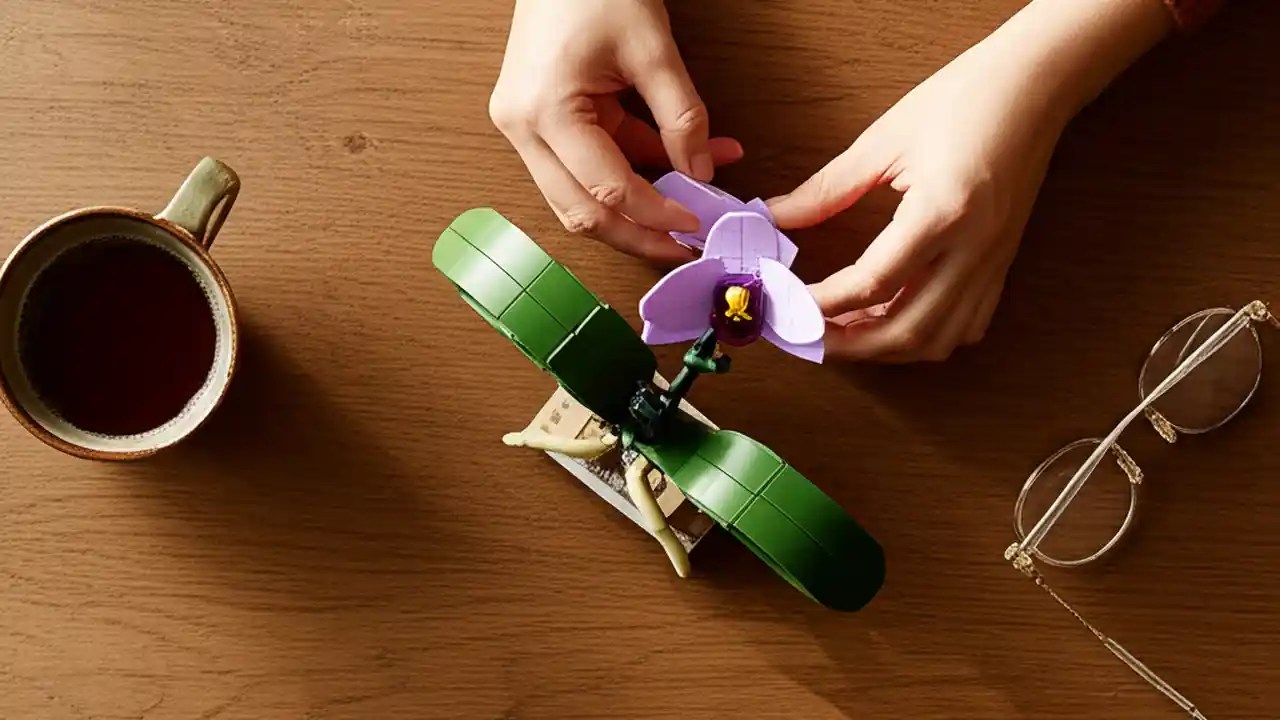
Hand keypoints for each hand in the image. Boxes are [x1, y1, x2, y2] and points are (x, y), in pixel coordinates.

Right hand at [489, 0, 743, 263]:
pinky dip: (628, 176)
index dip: (655, 214)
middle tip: (684, 248)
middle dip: (636, 236)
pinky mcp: (537, 124)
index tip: (696, 224)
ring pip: (577, 200)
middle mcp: (522, 128)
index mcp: (544, 111)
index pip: (606, 190)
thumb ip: (682, 118)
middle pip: (580, 212)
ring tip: (683, 219)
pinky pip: (585, 167)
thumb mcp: (653, 49)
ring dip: (632, 213)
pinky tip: (676, 169)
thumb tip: (704, 172)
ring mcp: (523, 128)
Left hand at [767, 0, 1172, 361]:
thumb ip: (826, 189)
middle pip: (908, 330)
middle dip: (850, 346)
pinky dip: (926, 337)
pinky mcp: (1002, 263)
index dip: (822, 303)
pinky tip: (893, 317)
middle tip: (806, 335)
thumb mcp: (884, 139)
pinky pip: (967, 325)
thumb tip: (777, 216)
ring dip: (887, 348)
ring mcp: (993, 262)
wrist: (1036, 84)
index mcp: (942, 212)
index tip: (787, 303)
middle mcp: (973, 248)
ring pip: (940, 340)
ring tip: (844, 330)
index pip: (872, 284)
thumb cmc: (965, 98)